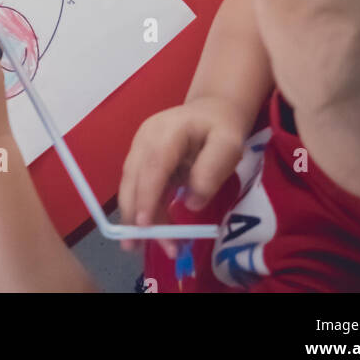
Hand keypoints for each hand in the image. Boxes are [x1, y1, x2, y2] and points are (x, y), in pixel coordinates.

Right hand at [117, 97, 245, 254]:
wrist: (212, 111)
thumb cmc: (221, 129)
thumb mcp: (228, 146)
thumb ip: (210, 171)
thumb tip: (190, 203)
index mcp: (168, 130)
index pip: (153, 166)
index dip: (146, 196)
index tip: (143, 227)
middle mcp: (146, 138)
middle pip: (133, 178)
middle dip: (135, 214)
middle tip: (138, 248)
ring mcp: (140, 147)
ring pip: (131, 185)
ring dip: (136, 217)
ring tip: (142, 247)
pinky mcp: (141, 159)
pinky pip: (138, 187)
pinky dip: (143, 210)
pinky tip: (151, 230)